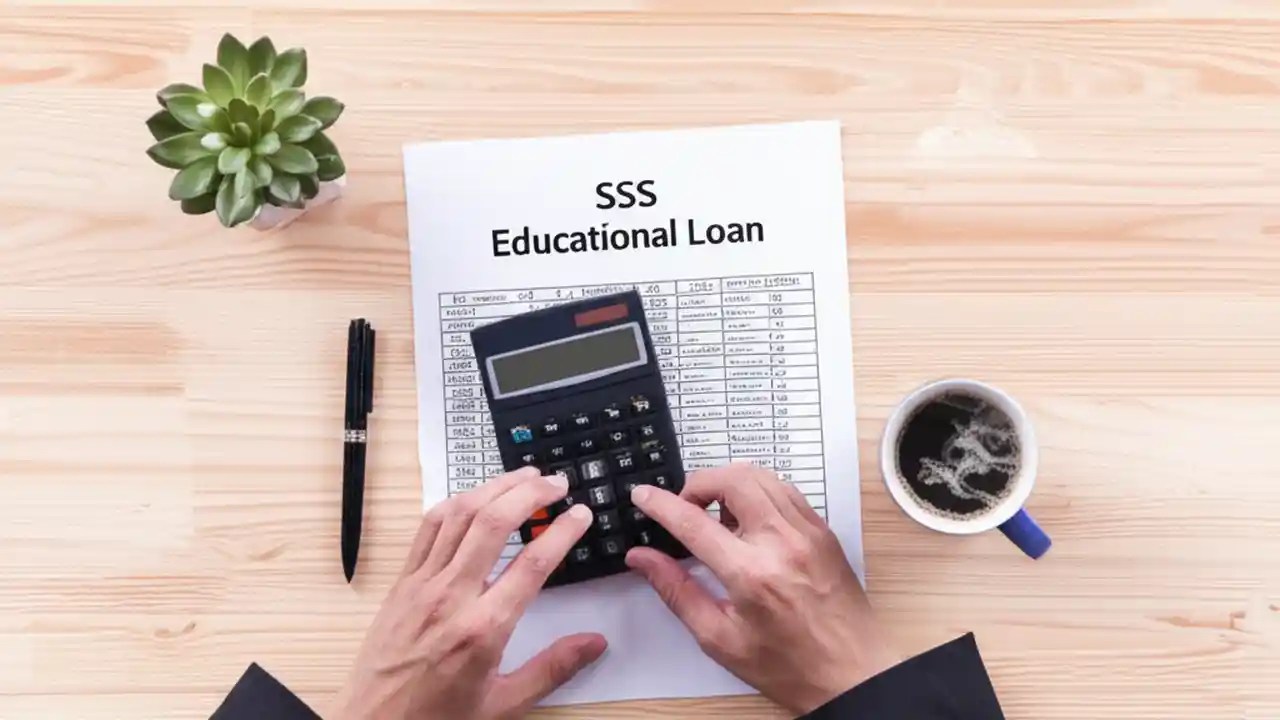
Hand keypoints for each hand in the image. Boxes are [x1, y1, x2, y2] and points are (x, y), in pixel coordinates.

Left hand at [331, 466, 605, 719]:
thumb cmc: (436, 719)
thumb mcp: (504, 703)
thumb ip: (553, 668)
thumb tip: (595, 643)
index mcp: (483, 630)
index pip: (534, 564)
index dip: (563, 531)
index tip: (581, 513)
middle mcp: (451, 598)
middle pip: (494, 523)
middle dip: (530, 493)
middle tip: (557, 482)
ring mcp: (422, 585)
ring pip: (459, 515)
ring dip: (494, 487)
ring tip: (524, 476)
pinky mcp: (403, 582)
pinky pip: (428, 529)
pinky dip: (455, 504)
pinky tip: (475, 497)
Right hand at [625, 464, 899, 714]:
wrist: (854, 672)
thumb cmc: (790, 666)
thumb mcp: (720, 638)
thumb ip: (677, 591)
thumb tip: (643, 559)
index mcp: (751, 574)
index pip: (693, 521)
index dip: (660, 504)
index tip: (641, 495)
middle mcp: (782, 542)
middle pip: (731, 479)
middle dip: (697, 483)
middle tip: (683, 507)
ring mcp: (807, 531)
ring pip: (760, 475)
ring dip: (728, 483)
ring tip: (715, 514)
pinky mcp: (822, 530)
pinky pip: (784, 489)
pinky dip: (757, 491)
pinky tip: (748, 519)